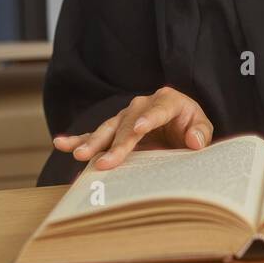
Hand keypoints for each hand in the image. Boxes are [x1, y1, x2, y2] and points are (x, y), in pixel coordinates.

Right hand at [52, 86, 213, 170]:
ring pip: (108, 129)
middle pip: (128, 124)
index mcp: (167, 100)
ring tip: (80, 155)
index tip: (138, 129)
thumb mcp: (202, 127)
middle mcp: (142, 105)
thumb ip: (201, 132)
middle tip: (104, 162)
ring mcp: (125, 116)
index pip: (158, 109)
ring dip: (93, 143)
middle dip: (116, 143)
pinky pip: (95, 134)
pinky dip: (78, 139)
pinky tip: (61, 144)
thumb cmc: (191, 126)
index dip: (148, 119)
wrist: (181, 126)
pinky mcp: (114, 129)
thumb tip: (194, 141)